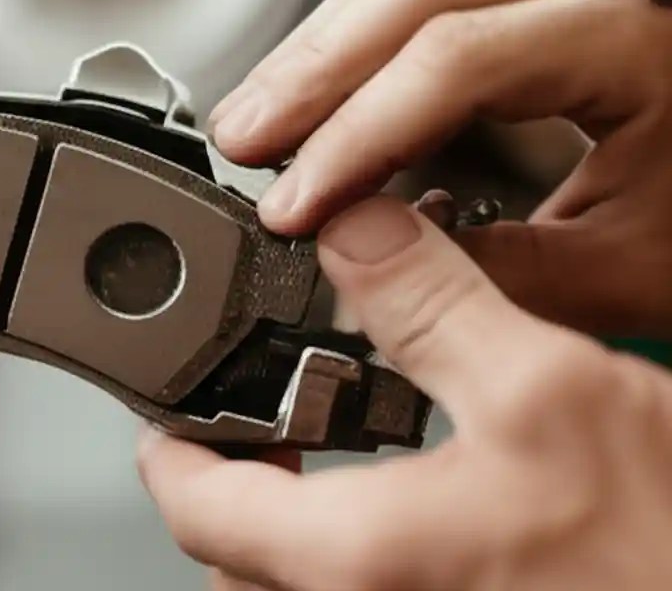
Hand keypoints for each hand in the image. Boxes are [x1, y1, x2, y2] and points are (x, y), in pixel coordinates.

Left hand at [139, 197, 671, 590]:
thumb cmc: (665, 552)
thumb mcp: (548, 391)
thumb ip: (431, 306)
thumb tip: (352, 232)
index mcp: (353, 556)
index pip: (192, 504)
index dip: (166, 443)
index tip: (166, 408)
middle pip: (232, 554)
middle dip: (232, 484)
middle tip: (256, 424)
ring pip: (290, 585)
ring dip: (289, 522)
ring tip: (329, 459)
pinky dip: (351, 555)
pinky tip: (410, 508)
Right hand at [209, 0, 671, 338]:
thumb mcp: (622, 271)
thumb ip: (486, 273)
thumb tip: (364, 261)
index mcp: (640, 39)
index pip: (455, 61)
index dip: (352, 134)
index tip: (294, 205)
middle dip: (310, 68)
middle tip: (243, 143)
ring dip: (320, 46)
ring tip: (259, 122)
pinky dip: (357, 41)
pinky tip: (318, 95)